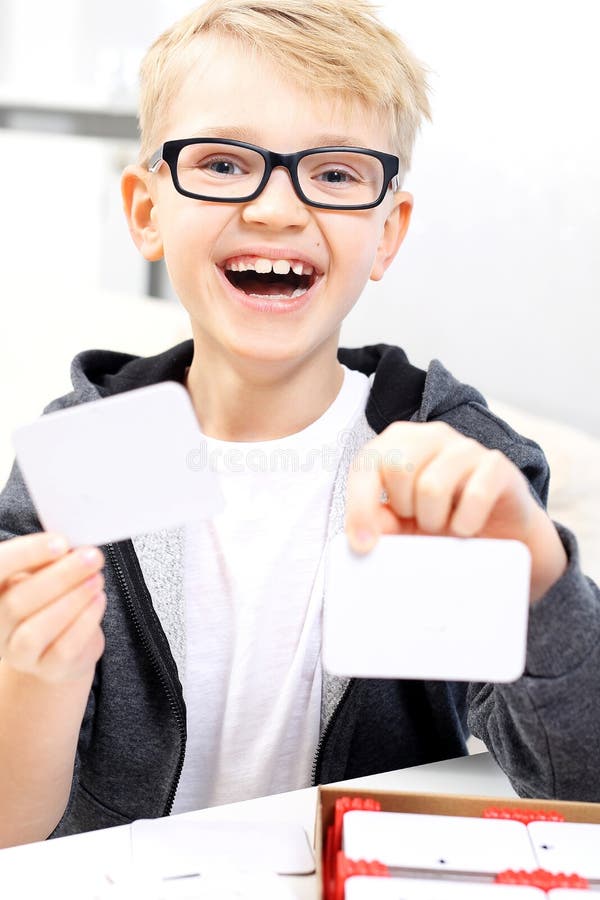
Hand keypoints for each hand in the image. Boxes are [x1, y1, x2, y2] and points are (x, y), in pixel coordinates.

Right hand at [0, 533, 106, 682]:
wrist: (65, 647)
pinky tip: (99, 600)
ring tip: (96, 579)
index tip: (60, 542)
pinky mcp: (48, 670)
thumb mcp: (45, 575)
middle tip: (91, 558)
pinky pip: (63, 648)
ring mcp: (19, 653)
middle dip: (60, 576)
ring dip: (72, 600)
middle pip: (16, 602)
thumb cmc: (54, 601)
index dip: (25, 554)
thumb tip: (68, 546)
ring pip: (36, 631)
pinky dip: (85, 621)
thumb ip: (48, 560)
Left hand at [345, 421, 566, 601]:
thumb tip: (363, 532)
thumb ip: (379, 520)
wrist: (500, 533)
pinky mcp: (497, 465)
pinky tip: (466, 529)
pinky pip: (475, 495)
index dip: (360, 506)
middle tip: (418, 520)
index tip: (363, 545)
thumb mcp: (402, 523)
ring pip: (432, 485)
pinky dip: (465, 524)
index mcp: (398, 442)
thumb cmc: (443, 520)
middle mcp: (431, 435)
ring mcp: (466, 447)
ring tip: (443, 526)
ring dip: (434, 520)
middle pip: (397, 467)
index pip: (366, 464)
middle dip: (403, 508)